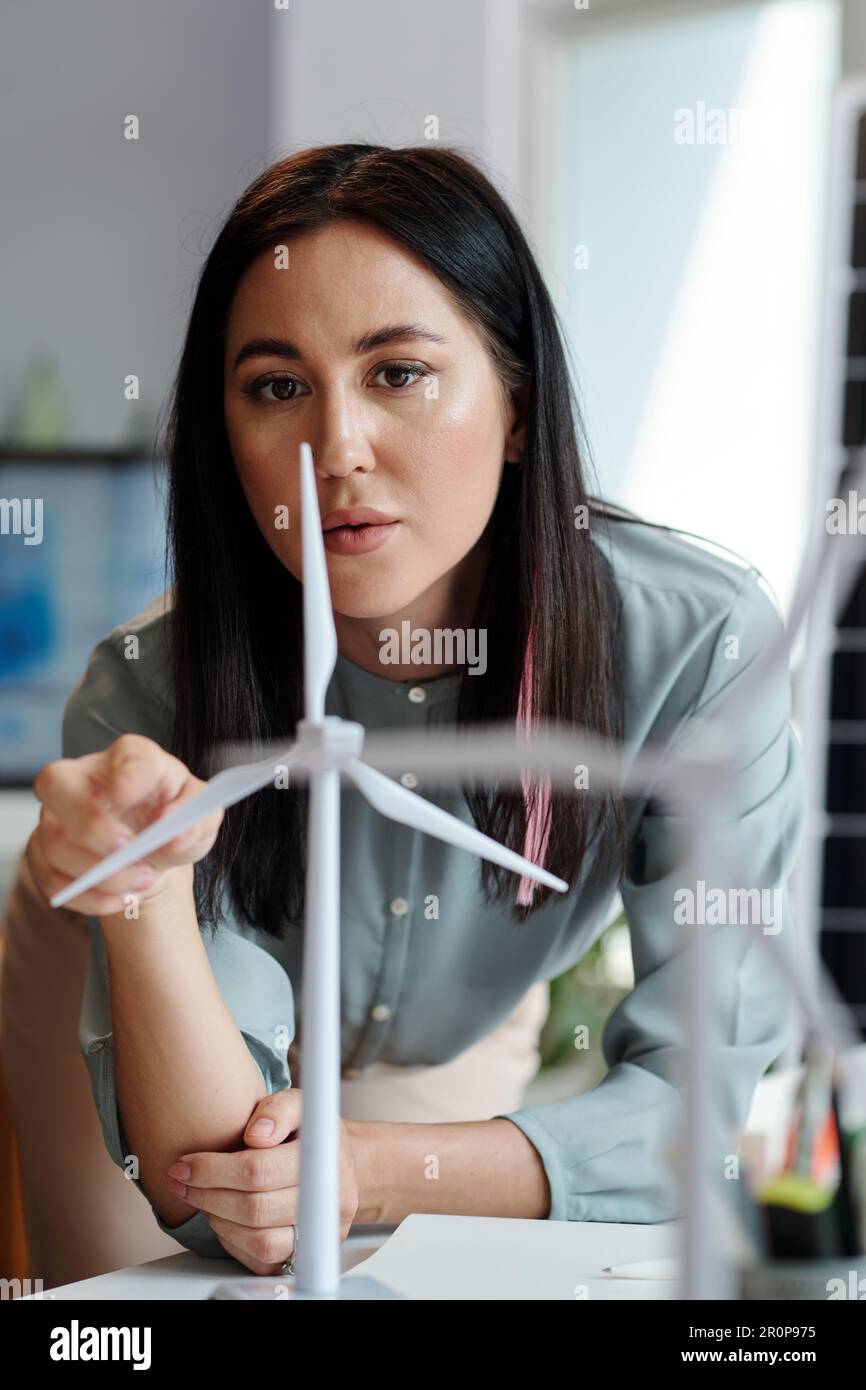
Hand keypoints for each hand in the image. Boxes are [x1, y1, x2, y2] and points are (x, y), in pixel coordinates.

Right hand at [28, 732, 223, 914]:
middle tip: (127, 850)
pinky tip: (122, 897)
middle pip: (57, 783)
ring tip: (142, 881)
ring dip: (101, 872)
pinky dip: (90, 896)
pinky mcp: (42, 850)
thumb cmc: (174, 823)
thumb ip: (199, 821)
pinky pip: (51, 877)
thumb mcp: (202, 818)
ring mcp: (56, 812)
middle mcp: (84, 775)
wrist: (153, 852)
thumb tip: (177, 835)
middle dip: (90, 824)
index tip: (128, 793)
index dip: (127, 774)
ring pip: (54, 841)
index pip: (127, 755)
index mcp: (133, 757)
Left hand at [164, 1088, 367, 1275]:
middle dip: (208, 1195)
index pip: (258, 1170)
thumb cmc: (310, 1134)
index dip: (213, 1170)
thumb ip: (277, 1110)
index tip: (184, 1165)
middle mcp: (328, 1202)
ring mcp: (320, 1235)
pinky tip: (224, 1218)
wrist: (341, 1166)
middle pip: (255, 1209)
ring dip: (220, 1221)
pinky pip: (264, 1263)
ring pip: (261, 1242)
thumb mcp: (298, 1105)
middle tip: (182, 1182)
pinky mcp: (307, 1256)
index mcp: (325, 1158)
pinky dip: (235, 1243)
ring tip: (204, 1199)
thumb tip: (256, 1134)